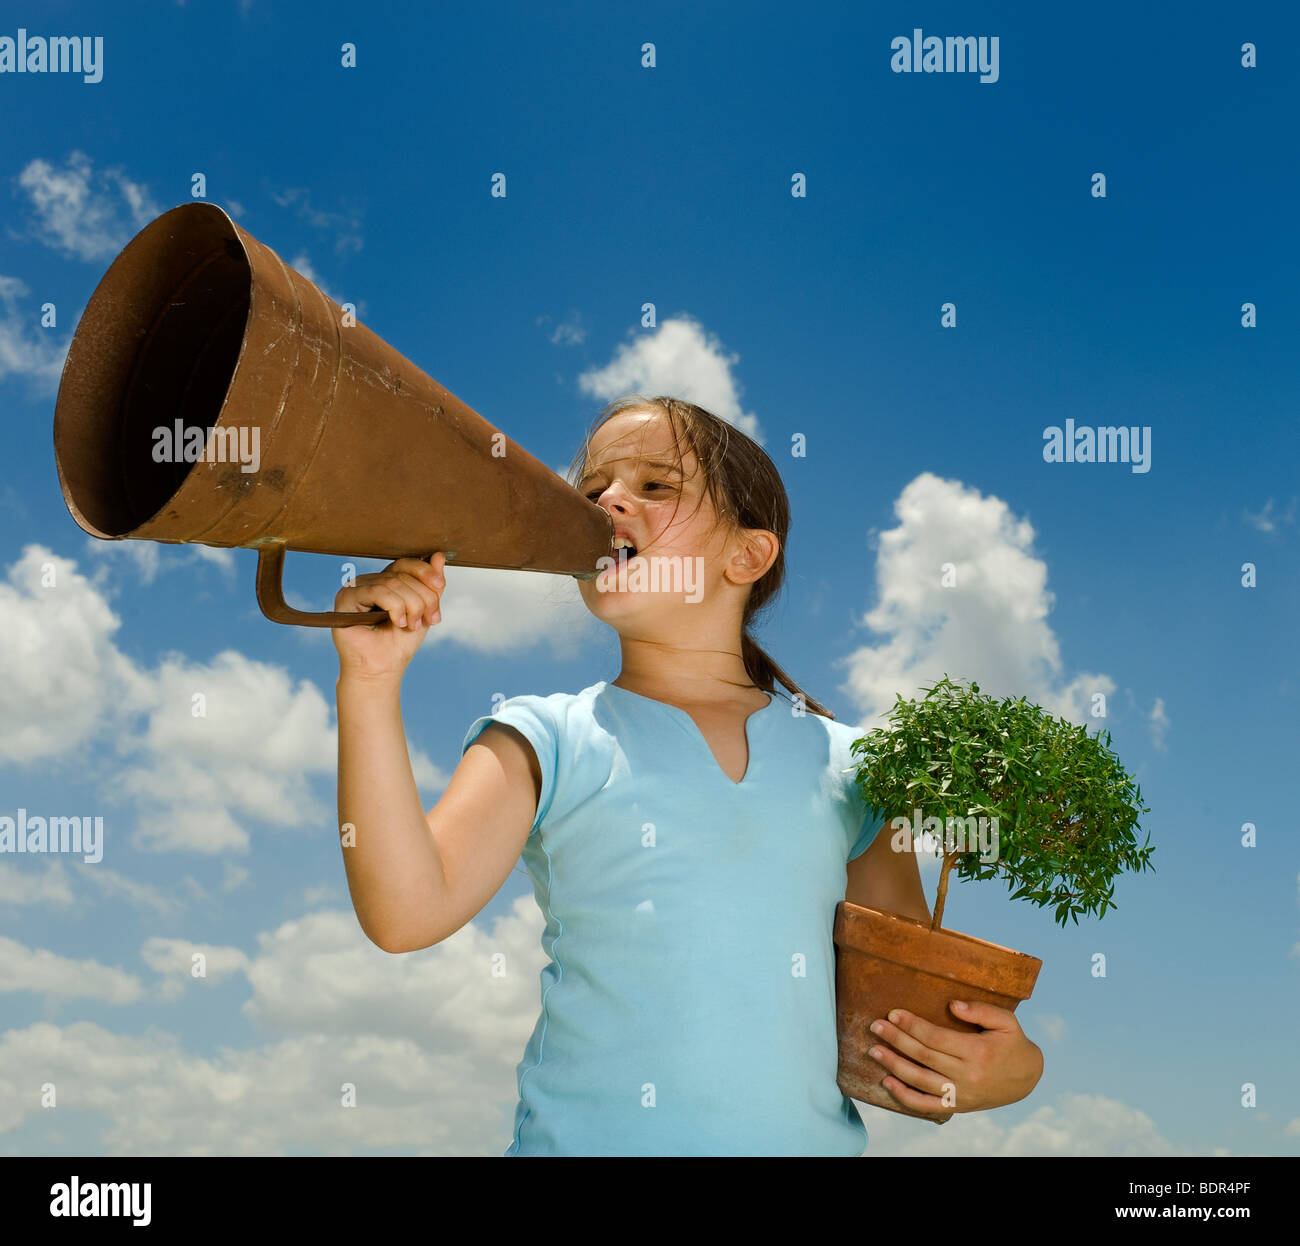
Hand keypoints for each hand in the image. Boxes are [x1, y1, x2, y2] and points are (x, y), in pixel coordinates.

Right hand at [332, 553, 445, 682]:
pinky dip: (394, 606)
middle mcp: (370, 581)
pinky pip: (377, 591)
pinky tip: (398, 622)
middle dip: (422, 597)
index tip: (440, 586)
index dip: (426, 572)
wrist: (382, 669)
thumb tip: (439, 556)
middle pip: (402, 575)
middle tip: (429, 619)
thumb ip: (432, 587)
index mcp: (387, 582)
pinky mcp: (346, 598)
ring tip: (412, 625)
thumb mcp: (424, 612)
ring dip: (411, 605)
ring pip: (392, 583)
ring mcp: (356, 588)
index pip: (406, 564)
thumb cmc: (399, 644)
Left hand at [866, 1000, 1043, 1113]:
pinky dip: (904, 1096)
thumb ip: (981, 1010)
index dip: (913, 1025)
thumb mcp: (1006, 1021)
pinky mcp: (958, 1106)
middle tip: (875, 1026)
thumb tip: (952, 1005)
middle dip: (897, 1040)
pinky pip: (927, 1105)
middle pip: (924, 1057)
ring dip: (894, 1066)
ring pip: (920, 1081)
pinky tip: (887, 1082)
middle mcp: (968, 1076)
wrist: (1027, 1079)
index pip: (936, 1038)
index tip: (893, 1013)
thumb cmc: (1012, 1043)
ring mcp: (962, 1094)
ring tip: (874, 1050)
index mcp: (978, 1052)